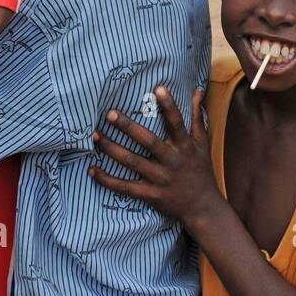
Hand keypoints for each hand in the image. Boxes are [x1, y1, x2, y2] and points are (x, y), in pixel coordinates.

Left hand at [89, 86, 221, 224]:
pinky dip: (107, 180)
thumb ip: (197, 117)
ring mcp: (160, 179)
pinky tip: (92, 170)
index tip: (158, 88)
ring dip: (112, 149)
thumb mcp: (203, 143)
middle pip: (148, 142)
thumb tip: (197, 91)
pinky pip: (125, 187)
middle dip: (128, 127)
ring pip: (133, 162)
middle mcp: (172, 161)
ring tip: (95, 136)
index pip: (177, 123)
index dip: (169, 106)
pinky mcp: (151, 195)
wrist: (203, 207)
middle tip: (110, 113)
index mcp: (185, 147)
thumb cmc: (201, 171)